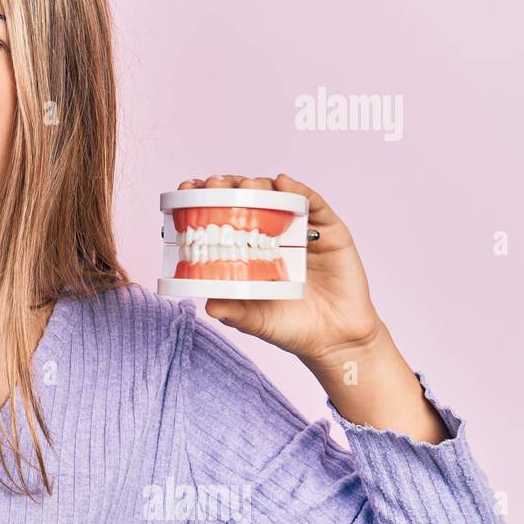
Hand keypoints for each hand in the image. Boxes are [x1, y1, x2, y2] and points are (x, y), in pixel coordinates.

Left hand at [180, 174, 382, 365]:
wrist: (336, 339)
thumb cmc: (291, 328)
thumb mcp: (255, 321)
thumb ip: (234, 312)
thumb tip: (208, 306)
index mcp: (249, 251)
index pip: (224, 217)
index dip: (206, 199)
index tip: (187, 189)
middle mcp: (272, 235)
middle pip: (248, 198)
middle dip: (228, 186)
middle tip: (214, 185)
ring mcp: (301, 231)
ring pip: (278, 195)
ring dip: (259, 184)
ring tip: (245, 185)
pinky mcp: (330, 232)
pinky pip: (315, 204)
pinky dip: (299, 190)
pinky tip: (283, 184)